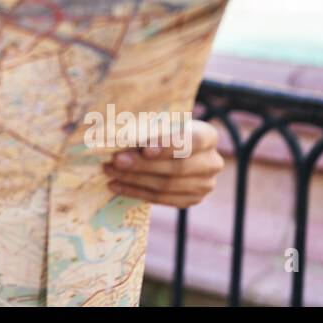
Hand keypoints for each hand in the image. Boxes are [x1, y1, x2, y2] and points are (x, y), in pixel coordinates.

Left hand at [101, 118, 223, 208]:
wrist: (172, 150)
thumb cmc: (162, 129)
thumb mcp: (160, 123)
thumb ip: (148, 129)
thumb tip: (122, 137)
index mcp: (209, 136)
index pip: (193, 141)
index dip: (169, 146)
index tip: (145, 150)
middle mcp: (212, 162)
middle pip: (177, 167)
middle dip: (143, 165)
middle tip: (116, 160)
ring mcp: (204, 185)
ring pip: (167, 185)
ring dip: (134, 180)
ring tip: (110, 172)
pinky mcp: (191, 200)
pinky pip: (161, 199)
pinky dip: (136, 192)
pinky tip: (116, 186)